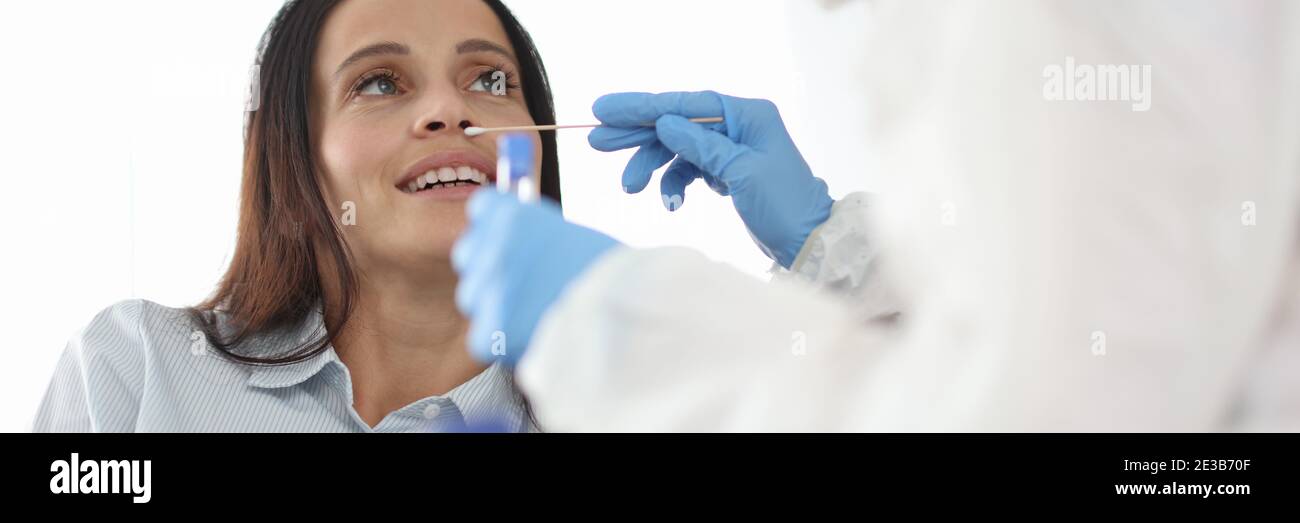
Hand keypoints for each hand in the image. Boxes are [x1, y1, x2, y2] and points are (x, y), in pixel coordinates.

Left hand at [452, 190, 618, 364]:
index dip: (498, 229)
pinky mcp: (489, 330)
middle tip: (525, 285)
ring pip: (473, 297)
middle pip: (468, 255)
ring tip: (537, 314)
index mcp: (513, 213)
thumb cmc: (612, 274)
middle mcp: (493, 244)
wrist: (625, 313)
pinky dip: (504, 342)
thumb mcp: (572, 234)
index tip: (513, 243)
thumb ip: (536, 232)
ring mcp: (489, 288)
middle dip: (491, 268)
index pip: (481, 208)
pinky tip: (534, 337)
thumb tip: (520, 241)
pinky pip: (483, 337)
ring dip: (497, 306)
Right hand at [588, 91, 833, 267]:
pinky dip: (674, 184)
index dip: (641, 107)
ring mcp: (730, 148)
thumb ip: (701, 145)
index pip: (683, 104)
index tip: (604, 110)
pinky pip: (688, 170)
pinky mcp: (726, 172)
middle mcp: (737, 125)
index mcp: (746, 114)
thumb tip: (664, 121)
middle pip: (675, 123)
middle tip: (597, 142)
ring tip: (629, 187)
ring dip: (651, 166)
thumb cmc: (784, 204)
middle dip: (636, 136)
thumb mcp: (741, 172)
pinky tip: (670, 203)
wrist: (808, 242)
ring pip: (677, 149)